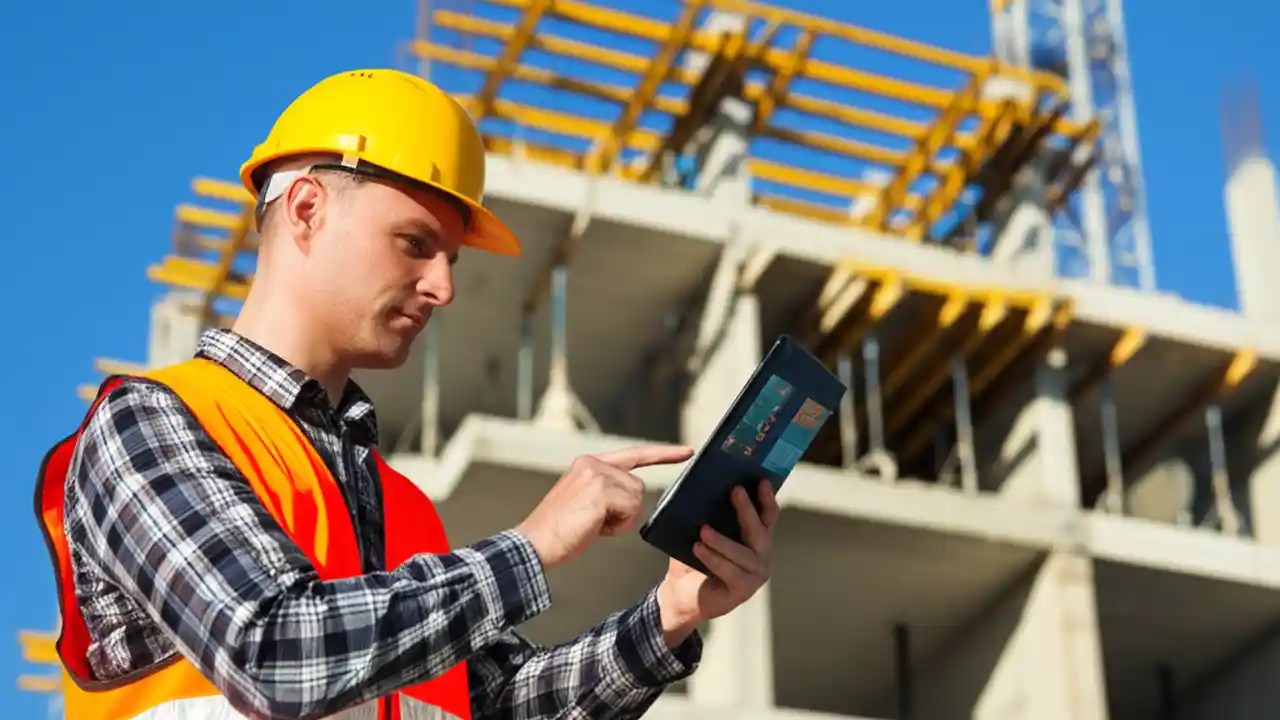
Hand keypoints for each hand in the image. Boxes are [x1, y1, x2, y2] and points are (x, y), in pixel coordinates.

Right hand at [515, 445, 692, 566]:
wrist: (535, 543)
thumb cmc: (559, 530)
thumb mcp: (585, 502)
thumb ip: (608, 491)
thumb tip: (634, 498)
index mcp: (588, 463)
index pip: (634, 455)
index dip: (662, 454)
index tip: (686, 451)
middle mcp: (593, 463)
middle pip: (637, 487)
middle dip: (625, 511)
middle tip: (594, 522)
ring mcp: (597, 475)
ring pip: (636, 499)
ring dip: (621, 519)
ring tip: (592, 524)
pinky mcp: (601, 490)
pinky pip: (631, 509)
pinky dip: (618, 525)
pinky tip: (594, 527)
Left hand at [655, 480, 778, 646]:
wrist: (680, 593)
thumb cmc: (695, 557)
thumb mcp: (702, 531)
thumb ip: (709, 513)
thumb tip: (702, 487)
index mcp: (755, 538)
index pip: (767, 515)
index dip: (767, 498)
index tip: (762, 481)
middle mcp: (761, 555)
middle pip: (759, 530)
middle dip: (747, 509)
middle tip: (735, 491)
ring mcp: (755, 574)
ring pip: (743, 553)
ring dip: (722, 541)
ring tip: (703, 530)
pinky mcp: (743, 590)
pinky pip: (730, 572)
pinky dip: (713, 559)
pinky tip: (698, 549)